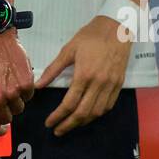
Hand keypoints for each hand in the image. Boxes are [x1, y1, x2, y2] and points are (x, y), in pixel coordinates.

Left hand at [0, 27, 33, 136]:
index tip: (0, 130)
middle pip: (8, 118)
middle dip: (5, 112)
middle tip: (3, 102)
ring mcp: (14, 92)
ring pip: (19, 108)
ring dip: (15, 101)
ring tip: (9, 86)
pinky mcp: (26, 83)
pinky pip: (29, 96)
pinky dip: (24, 91)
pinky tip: (16, 79)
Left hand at [36, 15, 130, 135]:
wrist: (117, 28)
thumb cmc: (90, 36)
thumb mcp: (69, 49)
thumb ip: (53, 69)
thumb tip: (39, 84)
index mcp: (84, 75)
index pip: (69, 103)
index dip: (58, 116)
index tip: (49, 123)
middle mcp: (99, 84)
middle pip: (83, 113)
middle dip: (69, 124)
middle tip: (57, 130)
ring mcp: (111, 86)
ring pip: (97, 112)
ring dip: (83, 122)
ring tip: (71, 124)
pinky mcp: (119, 84)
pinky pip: (108, 106)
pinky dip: (97, 114)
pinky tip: (89, 115)